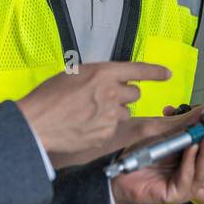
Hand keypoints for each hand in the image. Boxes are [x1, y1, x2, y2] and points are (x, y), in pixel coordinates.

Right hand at [15, 61, 169, 168]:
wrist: (37, 123)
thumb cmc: (48, 97)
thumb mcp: (73, 73)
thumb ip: (96, 75)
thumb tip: (107, 78)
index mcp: (103, 73)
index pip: (139, 69)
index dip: (155, 72)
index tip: (166, 74)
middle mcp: (111, 92)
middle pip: (135, 93)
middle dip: (124, 95)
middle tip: (105, 97)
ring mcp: (110, 115)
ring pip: (124, 112)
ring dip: (114, 112)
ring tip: (91, 113)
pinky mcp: (106, 133)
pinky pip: (113, 128)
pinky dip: (104, 127)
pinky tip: (86, 125)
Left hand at [110, 122, 203, 203]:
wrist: (116, 170)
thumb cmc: (138, 151)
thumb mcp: (165, 131)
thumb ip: (187, 124)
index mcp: (196, 157)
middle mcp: (194, 172)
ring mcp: (186, 185)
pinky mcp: (175, 194)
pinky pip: (187, 179)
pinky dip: (190, 163)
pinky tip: (192, 149)